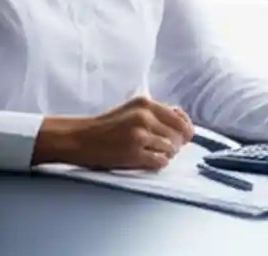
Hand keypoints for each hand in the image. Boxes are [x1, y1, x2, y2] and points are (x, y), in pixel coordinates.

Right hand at [34, 95, 194, 171]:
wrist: (82, 138)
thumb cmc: (109, 126)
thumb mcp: (133, 109)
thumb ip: (157, 112)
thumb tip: (184, 121)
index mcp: (146, 103)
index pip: (180, 119)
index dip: (186, 131)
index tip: (183, 138)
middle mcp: (144, 116)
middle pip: (178, 135)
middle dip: (176, 145)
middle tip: (166, 149)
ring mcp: (139, 135)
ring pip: (171, 149)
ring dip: (166, 155)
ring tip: (154, 154)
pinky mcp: (133, 152)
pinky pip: (160, 162)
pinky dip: (158, 164)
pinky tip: (149, 161)